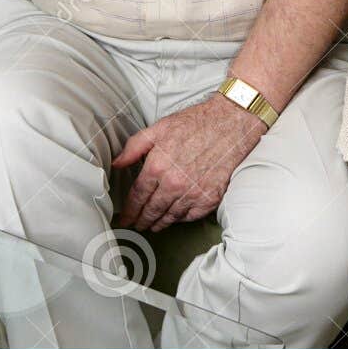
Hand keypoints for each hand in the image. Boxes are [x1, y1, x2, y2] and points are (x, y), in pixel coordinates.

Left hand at [112, 95, 265, 231]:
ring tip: (154, 225)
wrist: (231, 122)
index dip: (129, 211)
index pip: (137, 197)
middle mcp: (174, 184)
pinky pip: (191, 216)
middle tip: (136, 225)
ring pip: (170, 216)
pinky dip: (181, 218)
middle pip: (151, 210)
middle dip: (142, 220)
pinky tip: (176, 217)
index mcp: (157, 167)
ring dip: (159, 223)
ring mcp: (193, 192)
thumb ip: (134, 147)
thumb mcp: (159, 128)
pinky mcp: (210, 197)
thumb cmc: (196, 123)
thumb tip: (116, 164)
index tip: (124, 219)